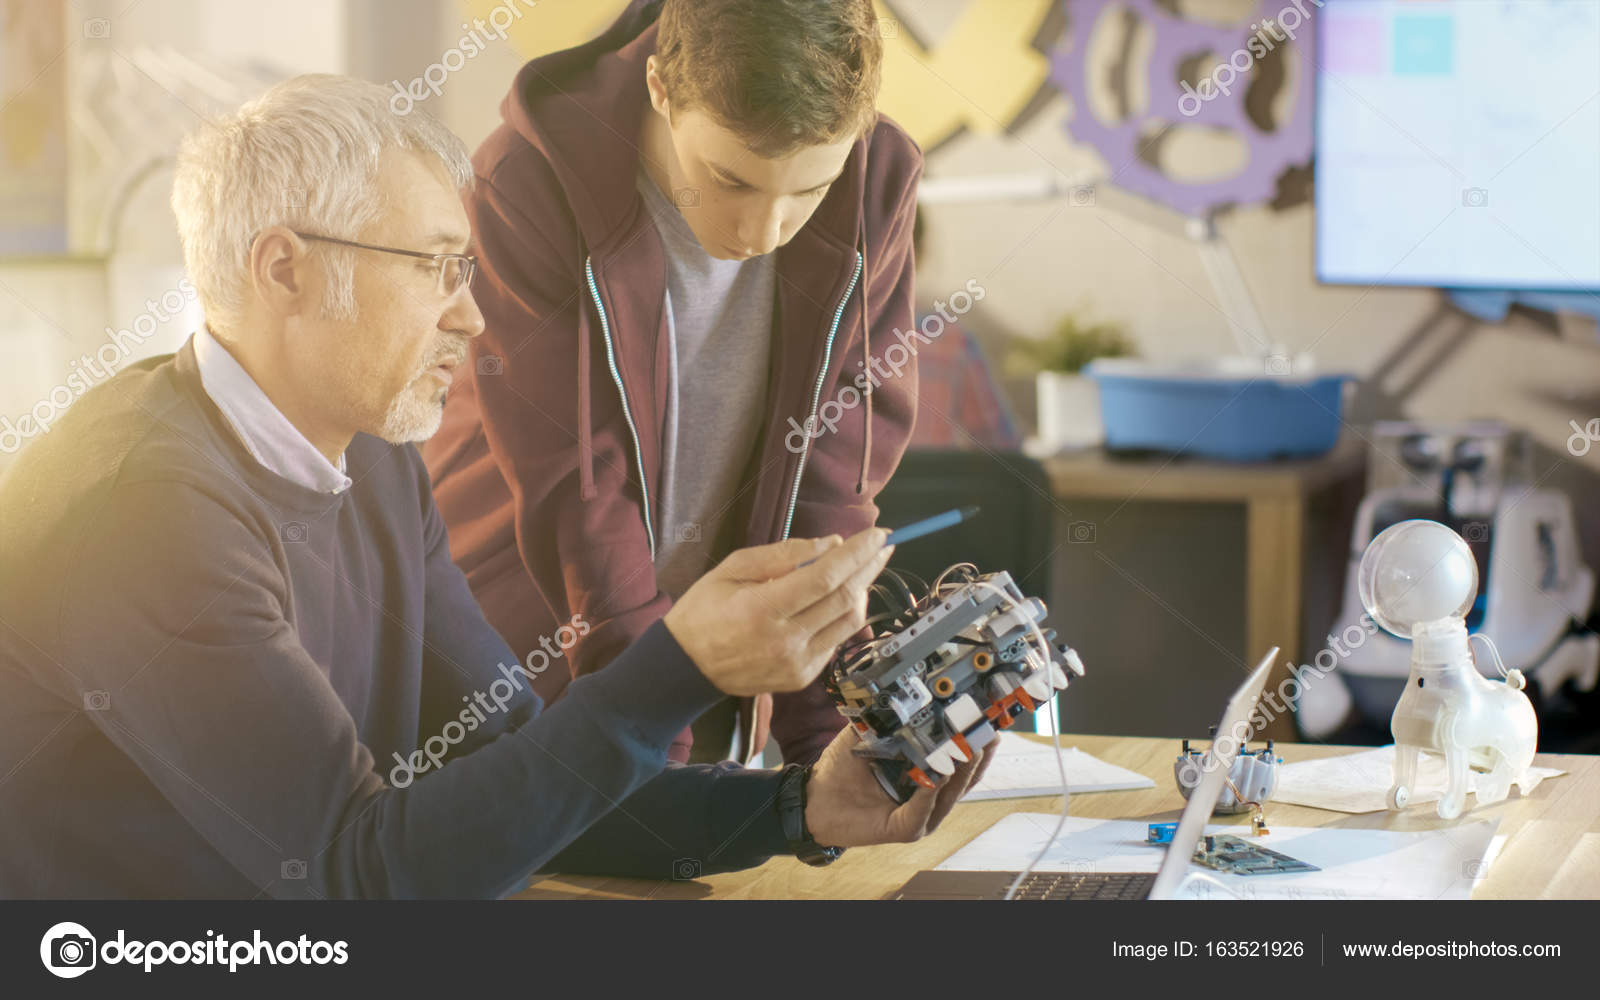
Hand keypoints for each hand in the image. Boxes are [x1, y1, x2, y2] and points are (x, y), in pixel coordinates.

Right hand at [664, 528, 893, 696]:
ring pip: (850, 622)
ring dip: (863, 590)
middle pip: (845, 598)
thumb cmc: (704, 611)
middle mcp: (785, 640)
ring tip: (863, 568)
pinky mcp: (802, 677)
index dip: (857, 553)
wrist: (686, 667)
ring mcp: (797, 663)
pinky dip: (845, 614)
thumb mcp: (733, 568)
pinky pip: (837, 640)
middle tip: (882, 545)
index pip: (825, 577)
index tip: (877, 534)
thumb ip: (783, 555)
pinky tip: (840, 597)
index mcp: (763, 609)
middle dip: (869, 566)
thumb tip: (830, 544)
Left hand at [802, 727, 996, 846]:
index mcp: (927, 776)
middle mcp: (930, 798)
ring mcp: (921, 816)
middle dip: (978, 752)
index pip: (962, 761)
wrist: (814, 799)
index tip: (987, 720)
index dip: (977, 741)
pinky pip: (923, 811)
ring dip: (961, 770)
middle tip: (988, 729)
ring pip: (950, 794)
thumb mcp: (868, 734)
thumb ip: (887, 716)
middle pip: (965, 777)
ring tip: (970, 747)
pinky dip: (931, 793)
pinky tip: (937, 776)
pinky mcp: (905, 829)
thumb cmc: (842, 770)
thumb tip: (905, 687)